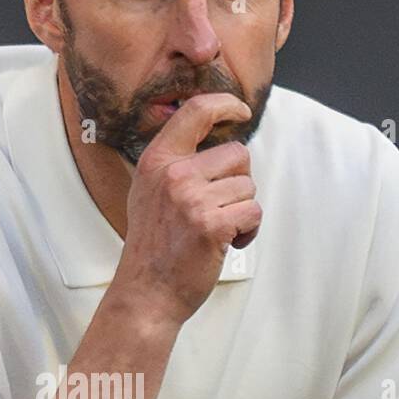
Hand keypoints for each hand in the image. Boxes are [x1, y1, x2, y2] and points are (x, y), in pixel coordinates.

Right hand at [116, 93, 261, 328]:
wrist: (146, 293)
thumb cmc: (152, 248)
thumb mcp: (149, 193)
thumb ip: (175, 165)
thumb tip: (214, 144)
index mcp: (157, 161)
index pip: (196, 111)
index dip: (225, 104)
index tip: (239, 110)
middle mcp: (174, 175)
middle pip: (238, 154)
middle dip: (238, 183)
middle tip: (218, 208)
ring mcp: (192, 200)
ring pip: (248, 187)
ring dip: (242, 210)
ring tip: (217, 230)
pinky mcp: (212, 225)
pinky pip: (253, 213)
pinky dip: (247, 231)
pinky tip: (226, 243)